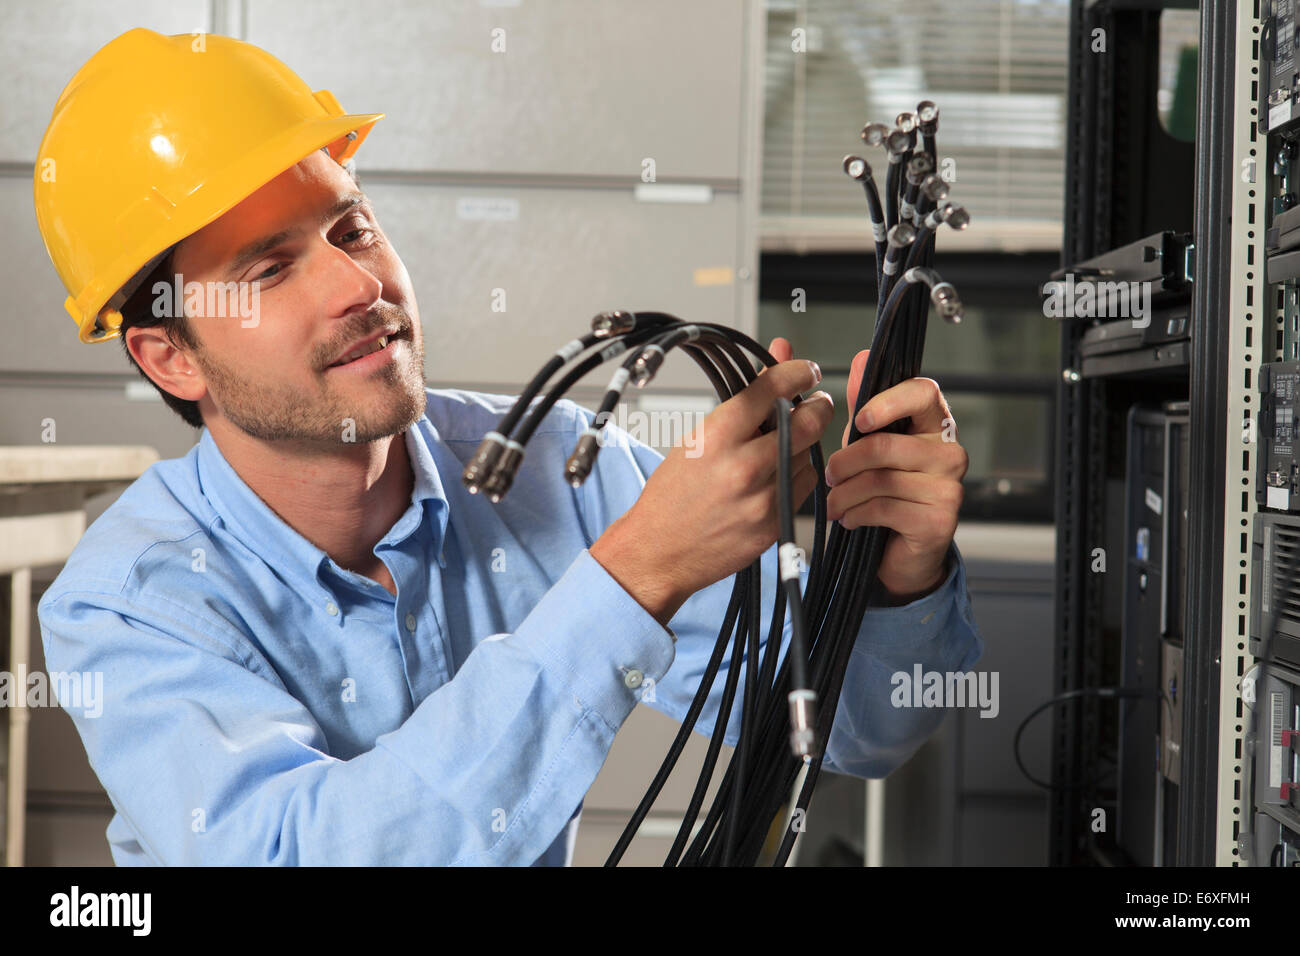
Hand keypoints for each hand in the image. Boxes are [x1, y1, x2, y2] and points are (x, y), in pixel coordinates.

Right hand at [590, 337, 834, 624]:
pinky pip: (804, 486)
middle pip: (807, 422)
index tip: (806, 370)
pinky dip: (797, 476)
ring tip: (775, 452)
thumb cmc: (672, 494)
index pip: (773, 388)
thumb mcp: (698, 437)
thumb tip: (780, 354)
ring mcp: (762, 498)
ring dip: (801, 446)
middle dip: (818, 407)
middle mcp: (743, 467)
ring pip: (808, 455)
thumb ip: (746, 399)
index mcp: (717, 437)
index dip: (798, 371)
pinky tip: (774, 479)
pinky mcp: (774, 523)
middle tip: (816, 403)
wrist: (658, 552)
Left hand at [822, 347, 966, 604]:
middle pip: (886, 445)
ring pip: (880, 479)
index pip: (924, 392)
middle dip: (845, 462)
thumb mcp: (871, 442)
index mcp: (936, 425)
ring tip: (834, 502)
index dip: (888, 402)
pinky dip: (856, 514)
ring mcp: (950, 488)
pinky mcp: (940, 521)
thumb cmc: (887, 490)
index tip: (859, 420)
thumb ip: (866, 403)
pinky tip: (850, 519)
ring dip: (844, 493)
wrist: (902, 551)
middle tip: (829, 475)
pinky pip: (884, 508)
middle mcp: (951, 452)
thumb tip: (862, 357)